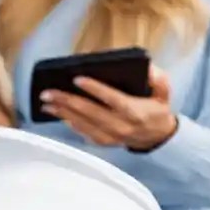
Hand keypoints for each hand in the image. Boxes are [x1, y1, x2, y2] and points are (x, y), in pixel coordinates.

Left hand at [41, 64, 178, 150]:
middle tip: (48, 92)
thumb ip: (158, 78)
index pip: (112, 99)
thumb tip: (146, 67)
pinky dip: (68, 122)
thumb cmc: (156, 109)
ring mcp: (110, 136)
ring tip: (46, 102)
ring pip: (81, 123)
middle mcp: (120, 125)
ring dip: (61, 112)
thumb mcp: (164, 92)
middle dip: (66, 100)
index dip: (94, 89)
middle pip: (89, 112)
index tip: (77, 79)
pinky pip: (81, 132)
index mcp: (134, 111)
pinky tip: (57, 113)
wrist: (157, 136)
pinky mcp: (102, 142)